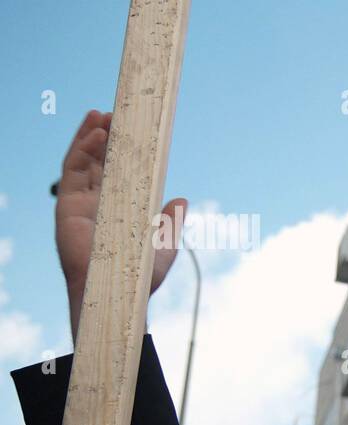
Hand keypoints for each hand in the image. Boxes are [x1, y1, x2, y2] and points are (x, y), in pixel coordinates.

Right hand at [56, 110, 185, 335]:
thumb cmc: (139, 274)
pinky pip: (74, 171)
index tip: (130, 130)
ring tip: (102, 115)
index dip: (121, 151)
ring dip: (91, 136)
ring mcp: (81, 201)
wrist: (117, 292)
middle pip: (98, 161)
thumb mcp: (164, 244)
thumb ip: (171, 221)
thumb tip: (183, 200)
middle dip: (105, 136)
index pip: (118, 173)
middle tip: (115, 113)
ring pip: (84, 160)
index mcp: (119, 208)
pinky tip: (96, 134)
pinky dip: (82, 150)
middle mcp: (98, 201)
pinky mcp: (68, 204)